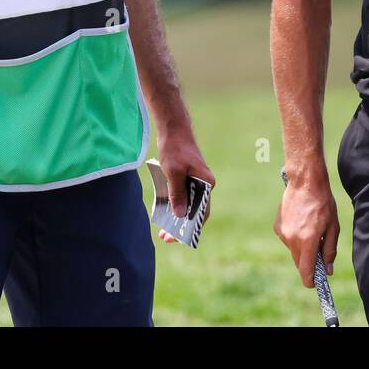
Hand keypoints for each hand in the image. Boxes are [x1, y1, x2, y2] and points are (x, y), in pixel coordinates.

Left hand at [153, 118, 214, 242]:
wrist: (174, 130)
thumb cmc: (175, 149)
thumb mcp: (174, 172)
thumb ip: (177, 194)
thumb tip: (180, 216)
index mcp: (206, 183)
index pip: (201, 212)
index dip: (189, 227)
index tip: (175, 237)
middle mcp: (203, 185)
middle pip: (194, 211)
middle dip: (180, 226)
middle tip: (164, 237)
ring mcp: (196, 182)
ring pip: (187, 205)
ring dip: (176, 218)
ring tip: (162, 230)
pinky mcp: (187, 179)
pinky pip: (182, 197)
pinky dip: (174, 206)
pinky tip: (163, 214)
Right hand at [274, 165, 339, 286]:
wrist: (305, 182)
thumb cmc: (323, 203)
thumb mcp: (333, 227)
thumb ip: (330, 250)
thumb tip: (328, 270)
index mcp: (308, 240)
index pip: (306, 271)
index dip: (311, 281)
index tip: (315, 283)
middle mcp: (292, 239)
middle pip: (299, 262)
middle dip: (309, 263)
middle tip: (318, 251)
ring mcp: (283, 233)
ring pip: (293, 251)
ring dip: (301, 247)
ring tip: (310, 228)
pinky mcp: (277, 227)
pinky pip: (287, 239)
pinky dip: (294, 237)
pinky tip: (300, 222)